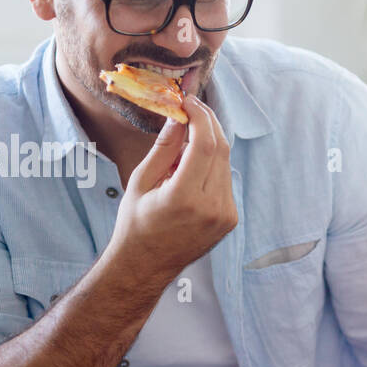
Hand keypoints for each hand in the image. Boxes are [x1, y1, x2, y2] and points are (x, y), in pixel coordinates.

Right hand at [106, 94, 238, 287]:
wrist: (146, 265)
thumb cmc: (136, 223)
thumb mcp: (142, 181)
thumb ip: (164, 147)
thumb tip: (179, 114)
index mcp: (185, 199)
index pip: (206, 145)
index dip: (201, 116)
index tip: (190, 100)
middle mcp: (212, 208)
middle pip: (221, 150)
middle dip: (208, 123)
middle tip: (192, 108)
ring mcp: (225, 216)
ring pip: (225, 163)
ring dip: (209, 143)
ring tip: (184, 142)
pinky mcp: (230, 219)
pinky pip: (225, 180)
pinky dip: (212, 165)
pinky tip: (192, 167)